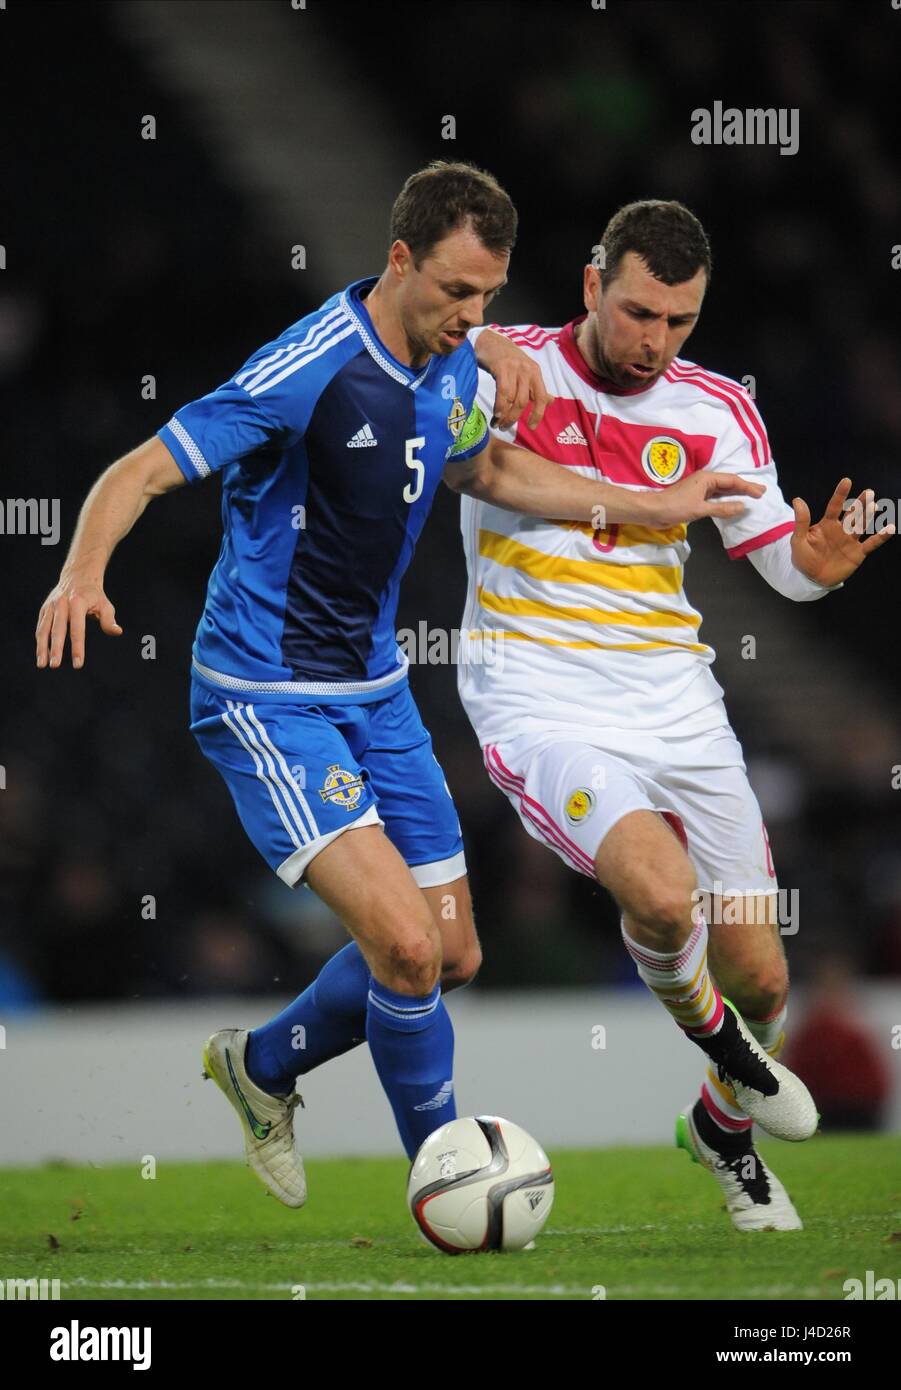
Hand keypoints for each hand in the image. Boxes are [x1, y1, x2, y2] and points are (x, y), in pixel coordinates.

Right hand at [36, 571, 122, 668]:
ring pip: (44, 629)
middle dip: (55, 649)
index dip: (77, 647)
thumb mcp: (105, 604)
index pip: (77, 629)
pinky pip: (41, 627)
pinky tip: (41, 655)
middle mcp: (61, 604)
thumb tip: (117, 632)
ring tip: (42, 664)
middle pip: (57, 630)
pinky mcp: (44, 609)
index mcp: (78, 603)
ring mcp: (51, 606)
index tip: (78, 663)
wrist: (77, 576)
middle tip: (55, 665)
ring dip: (42, 648)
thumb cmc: (94, 595)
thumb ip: (109, 620)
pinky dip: (40, 641)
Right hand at [473, 328, 553, 429]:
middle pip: (523, 401)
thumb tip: (550, 401)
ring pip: (512, 398)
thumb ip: (535, 387)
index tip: (531, 427)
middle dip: (514, 418)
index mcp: (535, 373)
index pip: (541, 397)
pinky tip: (496, 413)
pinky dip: (499, 405)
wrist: (490, 341)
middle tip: (505, 427)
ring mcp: (514, 368)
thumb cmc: (507, 360)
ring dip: (504, 415)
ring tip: (497, 423)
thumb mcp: (525, 372)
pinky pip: (502, 391)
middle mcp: (527, 370)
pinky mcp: (501, 367)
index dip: (538, 414)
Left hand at [644, 471, 766, 526]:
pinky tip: (731, 503)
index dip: (747, 487)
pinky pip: (715, 496)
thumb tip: (742, 506)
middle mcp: (704, 481)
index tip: (760, 493)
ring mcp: (700, 489)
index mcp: (706, 478)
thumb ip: (722, 508)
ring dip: (736, 493)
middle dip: (745, 487)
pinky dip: (725, 499)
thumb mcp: (700, 509)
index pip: (732, 481)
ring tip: (751, 496)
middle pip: (729, 483)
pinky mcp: (695, 497)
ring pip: (722, 490)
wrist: (653, 511)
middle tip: (761, 492)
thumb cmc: (674, 507)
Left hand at [791, 478, 893, 586]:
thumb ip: (801, 521)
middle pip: (853, 513)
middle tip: (869, 492)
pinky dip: (881, 536)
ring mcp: (851, 541)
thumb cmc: (803, 558)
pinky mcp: (858, 553)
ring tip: (874, 505)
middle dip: (860, 503)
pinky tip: (890, 528)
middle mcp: (841, 529)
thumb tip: (797, 499)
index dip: (841, 494)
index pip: (835, 506)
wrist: (812, 579)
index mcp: (827, 524)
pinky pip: (872, 544)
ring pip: (862, 525)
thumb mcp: (798, 540)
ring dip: (868, 516)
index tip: (847, 481)